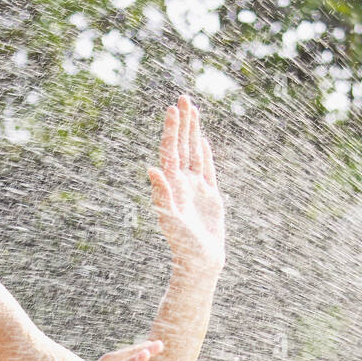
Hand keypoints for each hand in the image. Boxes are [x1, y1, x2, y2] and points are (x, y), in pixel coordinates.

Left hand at [148, 94, 225, 274]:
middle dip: (183, 123)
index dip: (172, 130)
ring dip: (193, 132)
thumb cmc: (182, 244)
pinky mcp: (210, 197)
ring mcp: (196, 188)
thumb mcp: (169, 218)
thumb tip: (151, 169)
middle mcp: (182, 183)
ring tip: (192, 110)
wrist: (199, 262)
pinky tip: (202, 140)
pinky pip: (207, 169)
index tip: (172, 109)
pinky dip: (204, 154)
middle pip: (182, 146)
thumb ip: (161, 194)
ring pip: (194, 153)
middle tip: (182, 98)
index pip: (171, 151)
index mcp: (172, 185)